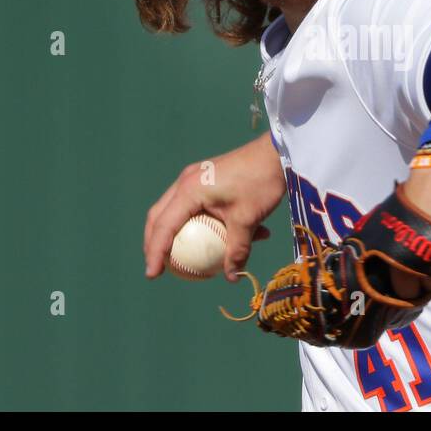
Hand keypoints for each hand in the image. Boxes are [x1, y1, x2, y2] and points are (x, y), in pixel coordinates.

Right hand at [144, 132, 285, 281]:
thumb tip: (231, 277)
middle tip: (158, 267)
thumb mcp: (247, 220)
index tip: (153, 275)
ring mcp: (195, 178)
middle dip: (154, 243)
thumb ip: (237, 250)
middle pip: (159, 216)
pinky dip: (199, 223)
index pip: (163, 226)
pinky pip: (195, 204)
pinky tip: (224, 238)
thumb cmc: (261, 183)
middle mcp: (186, 181)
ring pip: (175, 210)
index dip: (154, 253)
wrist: (277, 153)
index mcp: (189, 190)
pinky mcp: (207, 178)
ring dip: (175, 233)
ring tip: (178, 256)